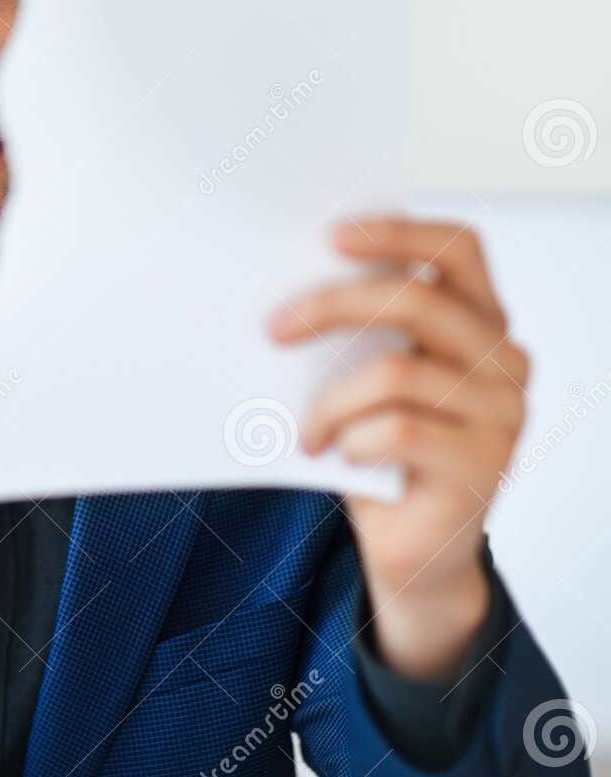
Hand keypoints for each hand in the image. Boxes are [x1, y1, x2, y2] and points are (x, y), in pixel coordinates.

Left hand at [269, 217, 528, 679]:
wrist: (408, 545)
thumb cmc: (377, 447)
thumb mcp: (362, 378)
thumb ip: (353, 335)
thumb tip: (279, 293)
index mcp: (480, 320)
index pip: (457, 248)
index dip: (398, 232)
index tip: (330, 236)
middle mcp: (504, 358)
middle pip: (418, 300)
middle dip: (332, 306)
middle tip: (272, 329)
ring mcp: (502, 411)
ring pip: (397, 372)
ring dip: (329, 402)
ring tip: (305, 431)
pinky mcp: (485, 463)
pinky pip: (398, 431)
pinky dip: (349, 440)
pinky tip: (333, 455)